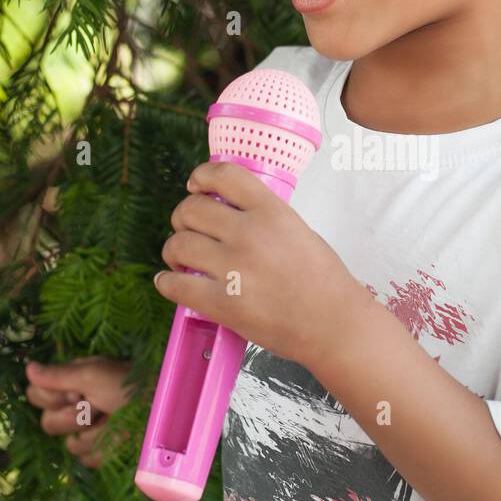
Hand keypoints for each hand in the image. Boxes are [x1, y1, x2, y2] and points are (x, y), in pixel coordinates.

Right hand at [24, 356, 136, 467]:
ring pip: (71, 445)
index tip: (78, 392)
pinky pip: (90, 460)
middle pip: (48, 424)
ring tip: (118, 420)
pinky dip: (108, 448)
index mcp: (74, 383)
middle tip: (99, 406)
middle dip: (75, 417)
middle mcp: (78, 407)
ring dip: (97, 433)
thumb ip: (59, 375)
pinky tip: (124, 437)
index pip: (36, 395)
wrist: (165, 408)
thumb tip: (28, 368)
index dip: (53, 398)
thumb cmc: (132, 384)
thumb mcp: (94, 374)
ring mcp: (91, 432)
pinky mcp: (105, 452)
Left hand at [154, 160, 363, 370]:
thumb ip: (264, 217)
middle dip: (183, 218)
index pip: (225, 175)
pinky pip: (174, 284)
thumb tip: (228, 212)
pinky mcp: (221, 303)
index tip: (196, 185)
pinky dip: (167, 282)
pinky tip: (172, 282)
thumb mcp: (299, 231)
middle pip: (191, 209)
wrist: (333, 325)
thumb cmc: (323, 282)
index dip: (202, 176)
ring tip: (180, 259)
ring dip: (173, 250)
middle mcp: (249, 234)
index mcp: (272, 212)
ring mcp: (233, 269)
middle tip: (188, 229)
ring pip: (177, 244)